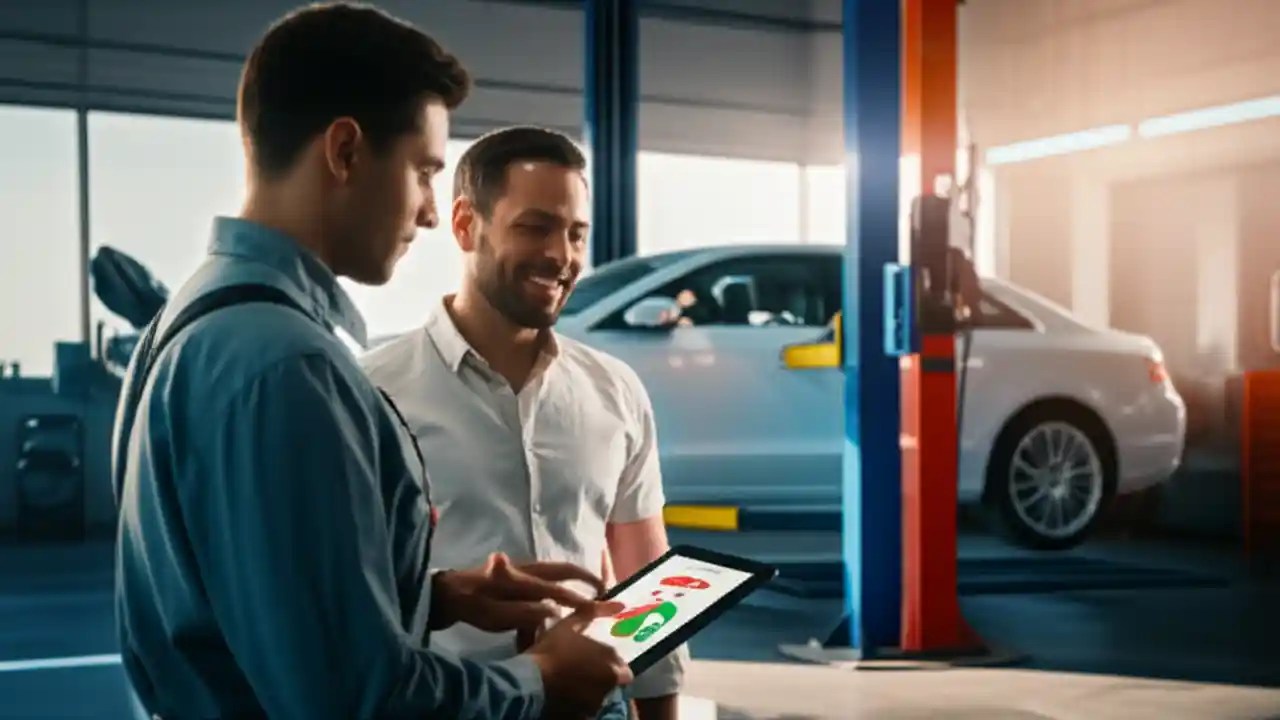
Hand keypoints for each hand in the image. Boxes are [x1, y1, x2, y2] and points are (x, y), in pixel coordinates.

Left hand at [430, 552, 607, 635]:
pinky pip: (547, 574)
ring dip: (576, 577)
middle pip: (564, 570)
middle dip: (587, 578)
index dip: (582, 600)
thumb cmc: (472, 605)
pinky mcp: (517, 574)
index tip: (601, 607)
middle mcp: (527, 570)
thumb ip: (523, 612)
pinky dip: (562, 579)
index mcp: (524, 580)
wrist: (448, 592)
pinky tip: (563, 593)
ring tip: (593, 590)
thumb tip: (553, 611)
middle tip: (606, 591)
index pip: (559, 591)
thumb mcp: (493, 614)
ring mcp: (522, 570)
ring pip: (556, 570)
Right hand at [526, 603, 632, 718]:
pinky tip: (569, 695)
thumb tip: (619, 604)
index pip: (623, 667)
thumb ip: (593, 612)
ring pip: (603, 696)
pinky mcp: (586, 714)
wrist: (531, 679)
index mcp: (611, 660)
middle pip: (615, 683)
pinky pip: (590, 708)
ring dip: (594, 690)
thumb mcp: (569, 624)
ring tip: (575, 684)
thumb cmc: (551, 648)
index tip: (594, 662)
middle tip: (585, 673)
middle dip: (605, 679)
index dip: (609, 665)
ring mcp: (599, 700)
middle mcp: (611, 682)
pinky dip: (583, 703)